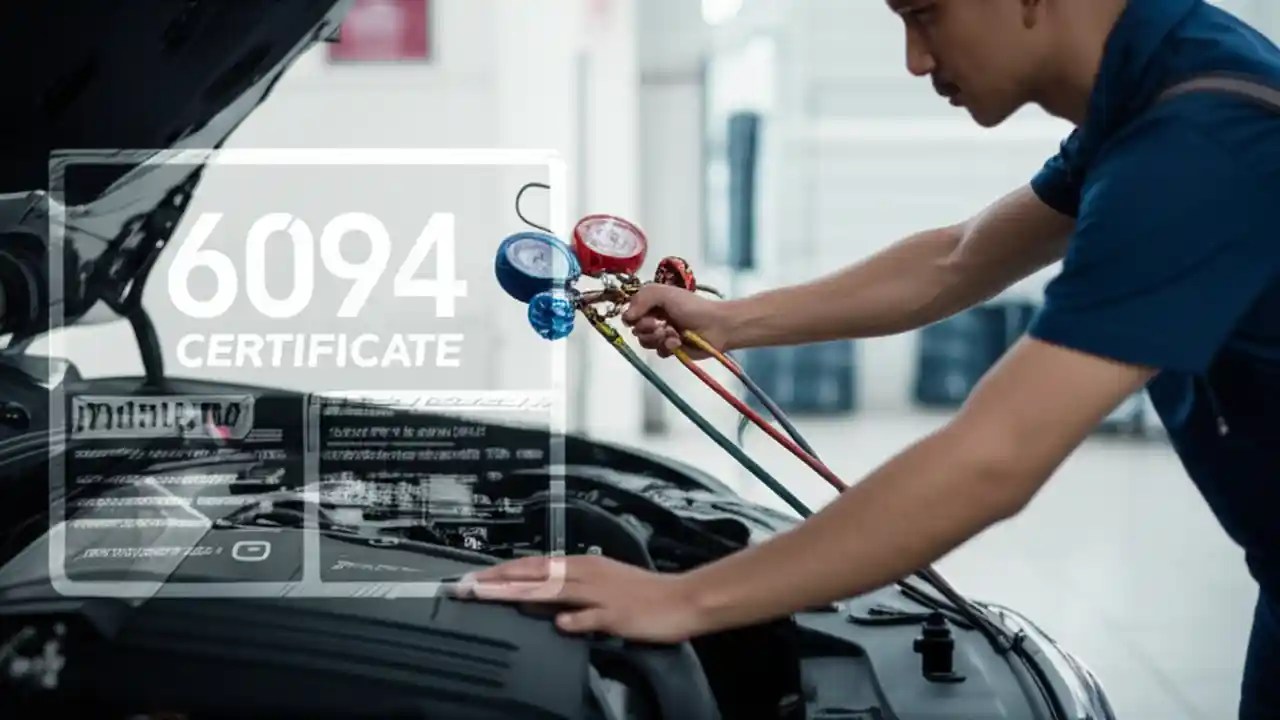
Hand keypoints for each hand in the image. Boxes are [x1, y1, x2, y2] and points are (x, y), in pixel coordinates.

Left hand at [452, 555, 706, 643]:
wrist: (683, 599)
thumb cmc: (642, 594)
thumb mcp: (599, 588)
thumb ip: (564, 595)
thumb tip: (529, 600)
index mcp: (581, 566)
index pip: (533, 566)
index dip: (501, 572)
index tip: (472, 579)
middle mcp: (586, 574)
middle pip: (535, 575)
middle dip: (498, 581)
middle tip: (466, 586)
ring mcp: (601, 594)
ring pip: (554, 590)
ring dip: (521, 593)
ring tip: (492, 597)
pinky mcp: (617, 614)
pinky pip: (592, 617)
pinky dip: (575, 619)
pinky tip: (560, 624)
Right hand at [621, 284, 734, 358]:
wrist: (716, 326)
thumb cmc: (692, 307)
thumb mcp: (666, 294)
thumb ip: (642, 299)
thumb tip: (626, 317)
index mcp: (653, 303)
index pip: (630, 311)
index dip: (632, 316)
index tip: (638, 316)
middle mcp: (655, 318)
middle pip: (635, 329)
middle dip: (647, 327)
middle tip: (660, 325)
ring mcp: (662, 335)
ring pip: (645, 342)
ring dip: (658, 338)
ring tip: (673, 334)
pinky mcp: (670, 349)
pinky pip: (658, 352)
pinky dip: (667, 347)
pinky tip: (678, 343)